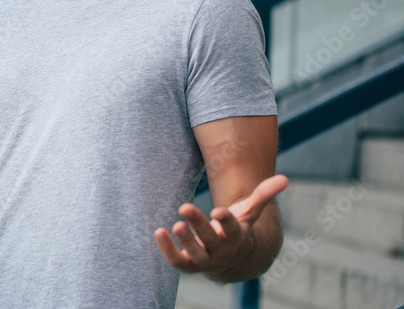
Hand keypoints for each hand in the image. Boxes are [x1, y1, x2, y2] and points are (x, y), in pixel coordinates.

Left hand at [154, 174, 287, 276]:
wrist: (229, 260)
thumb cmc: (237, 229)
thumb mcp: (249, 212)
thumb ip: (263, 195)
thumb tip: (285, 179)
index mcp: (236, 236)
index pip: (233, 229)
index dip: (226, 220)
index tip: (218, 210)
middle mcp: (222, 250)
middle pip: (211, 239)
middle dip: (198, 224)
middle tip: (184, 207)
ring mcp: (205, 260)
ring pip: (196, 254)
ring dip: (185, 241)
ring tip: (176, 224)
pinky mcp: (189, 265)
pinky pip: (178, 261)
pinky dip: (167, 249)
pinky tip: (158, 231)